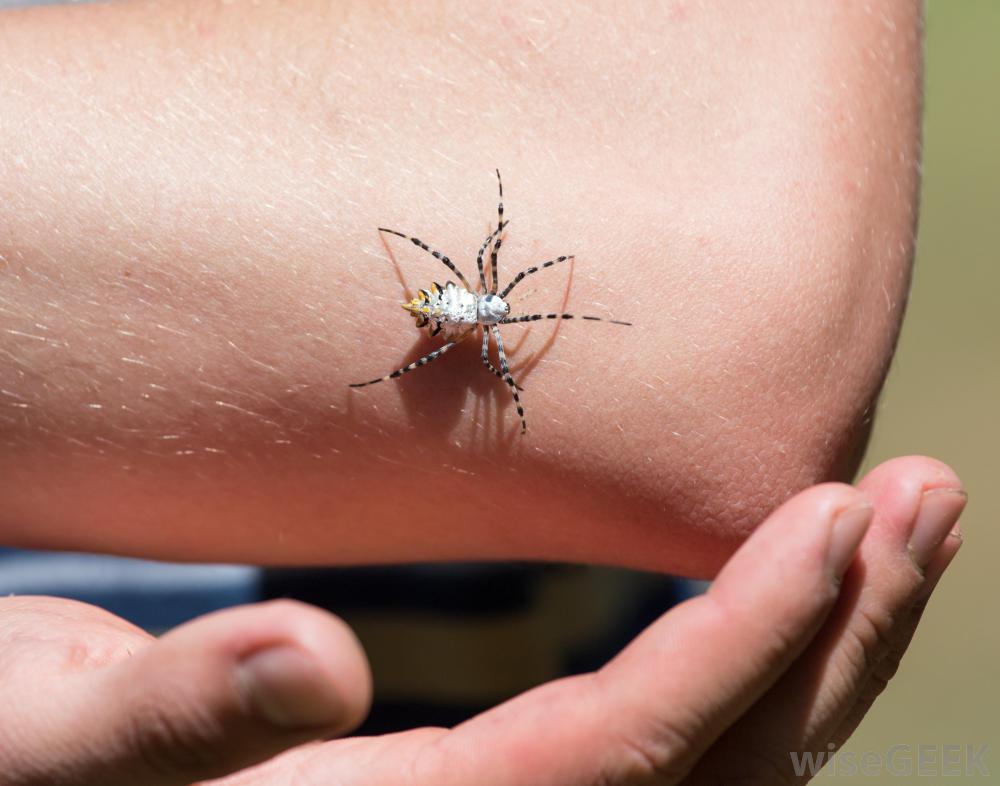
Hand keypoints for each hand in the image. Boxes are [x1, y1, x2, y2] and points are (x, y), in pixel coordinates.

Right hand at [0, 456, 963, 785]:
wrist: (29, 764)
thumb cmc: (23, 751)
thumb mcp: (61, 736)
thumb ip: (182, 721)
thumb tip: (313, 660)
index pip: (625, 752)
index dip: (748, 638)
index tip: (844, 511)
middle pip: (713, 767)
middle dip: (837, 634)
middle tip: (932, 497)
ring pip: (711, 756)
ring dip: (820, 638)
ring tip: (899, 522)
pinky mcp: (483, 774)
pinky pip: (661, 738)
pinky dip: (749, 657)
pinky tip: (789, 589)